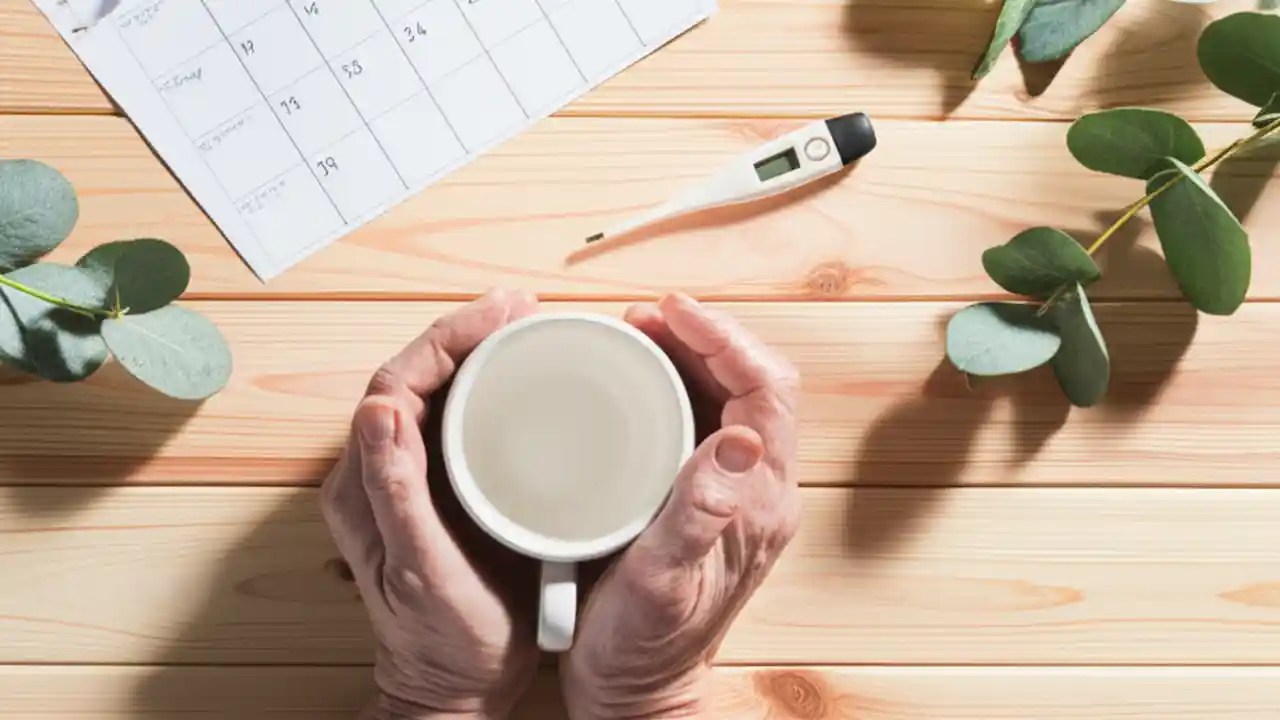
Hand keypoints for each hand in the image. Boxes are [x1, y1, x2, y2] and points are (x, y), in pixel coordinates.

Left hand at [321, 289, 540, 719]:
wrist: (454, 687)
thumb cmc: (443, 638)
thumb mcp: (421, 568)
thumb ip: (398, 491)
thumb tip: (381, 408)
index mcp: (365, 482)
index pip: (399, 380)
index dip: (447, 337)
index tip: (502, 313)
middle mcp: (377, 471)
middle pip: (416, 374)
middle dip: (466, 332)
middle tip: (522, 310)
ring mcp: (407, 478)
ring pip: (433, 390)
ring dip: (474, 351)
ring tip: (523, 327)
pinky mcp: (435, 489)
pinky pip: (451, 418)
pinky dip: (483, 385)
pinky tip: (516, 376)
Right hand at [562, 294, 801, 718]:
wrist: (638, 691)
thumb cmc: (643, 647)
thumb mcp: (660, 583)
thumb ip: (699, 512)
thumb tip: (741, 437)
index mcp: (759, 503)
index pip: (767, 391)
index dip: (727, 339)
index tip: (673, 311)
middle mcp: (759, 491)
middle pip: (756, 383)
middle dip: (708, 336)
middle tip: (646, 317)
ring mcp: (738, 494)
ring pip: (734, 397)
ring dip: (695, 355)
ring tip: (641, 334)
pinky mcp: (712, 499)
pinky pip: (709, 421)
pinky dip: (680, 385)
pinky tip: (641, 379)